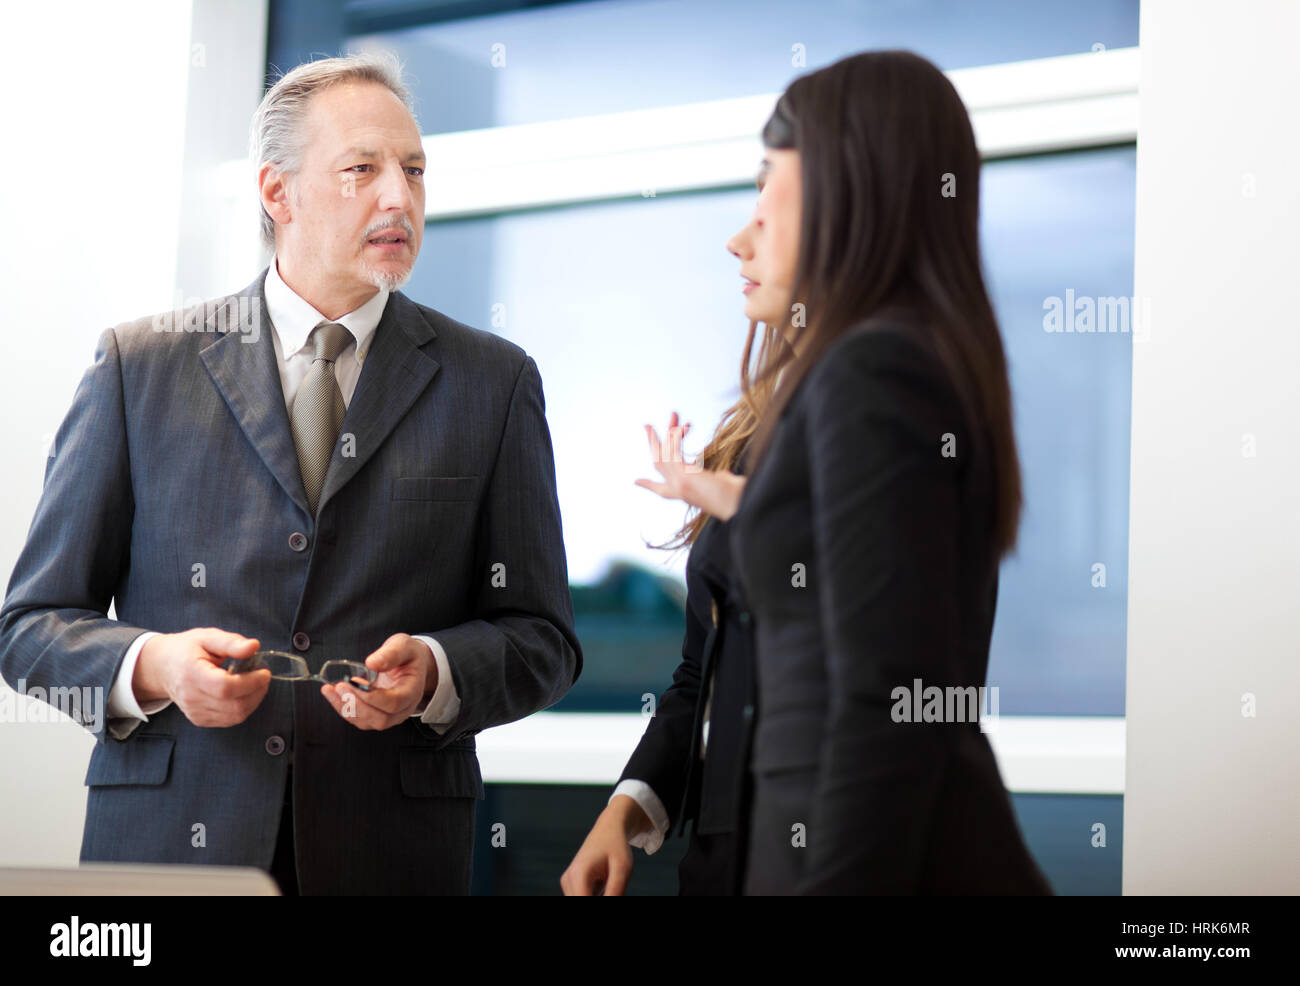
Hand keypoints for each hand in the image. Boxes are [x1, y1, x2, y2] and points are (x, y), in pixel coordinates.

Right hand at [134, 627, 269, 726]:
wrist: (163, 667)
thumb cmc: (187, 649)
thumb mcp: (208, 637)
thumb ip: (231, 642)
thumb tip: (254, 646)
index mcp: (191, 674)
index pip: (225, 687)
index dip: (250, 682)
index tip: (264, 671)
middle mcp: (191, 698)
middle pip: (234, 705)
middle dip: (257, 691)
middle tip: (263, 675)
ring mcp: (195, 712)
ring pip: (235, 716)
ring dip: (254, 700)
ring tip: (254, 682)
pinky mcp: (199, 719)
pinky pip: (229, 719)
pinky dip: (244, 707)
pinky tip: (243, 693)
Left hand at [321, 632, 435, 729]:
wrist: (410, 664)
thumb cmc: (408, 655)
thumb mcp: (403, 645)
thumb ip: (391, 653)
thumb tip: (372, 663)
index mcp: (413, 691)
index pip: (394, 703)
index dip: (373, 696)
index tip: (354, 681)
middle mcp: (404, 708)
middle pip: (381, 718)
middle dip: (357, 704)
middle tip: (340, 686)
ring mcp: (391, 715)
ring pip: (367, 722)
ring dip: (346, 708)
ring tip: (332, 690)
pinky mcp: (376, 715)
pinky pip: (359, 719)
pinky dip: (344, 708)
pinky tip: (333, 694)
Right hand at [560, 795, 652, 895]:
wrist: (608, 829)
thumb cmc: (616, 847)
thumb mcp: (622, 869)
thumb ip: (616, 892)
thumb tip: (611, 905)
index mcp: (579, 874)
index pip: (583, 902)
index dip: (598, 908)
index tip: (613, 896)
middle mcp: (568, 880)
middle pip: (580, 902)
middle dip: (601, 899)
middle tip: (615, 891)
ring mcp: (567, 883)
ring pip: (581, 900)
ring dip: (599, 897)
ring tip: (610, 881)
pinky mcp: (570, 885)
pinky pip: (583, 898)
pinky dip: (595, 897)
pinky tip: (607, 886)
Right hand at [635, 411, 746, 520]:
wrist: (735, 506)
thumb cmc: (735, 501)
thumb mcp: (724, 490)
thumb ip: (718, 481)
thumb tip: (723, 475)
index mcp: (684, 495)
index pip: (662, 490)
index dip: (648, 485)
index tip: (637, 481)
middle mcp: (678, 490)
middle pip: (658, 463)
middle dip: (652, 443)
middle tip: (646, 426)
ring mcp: (679, 484)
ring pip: (665, 452)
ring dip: (669, 430)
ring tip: (674, 414)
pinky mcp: (683, 476)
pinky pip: (674, 451)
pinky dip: (677, 437)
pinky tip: (684, 425)